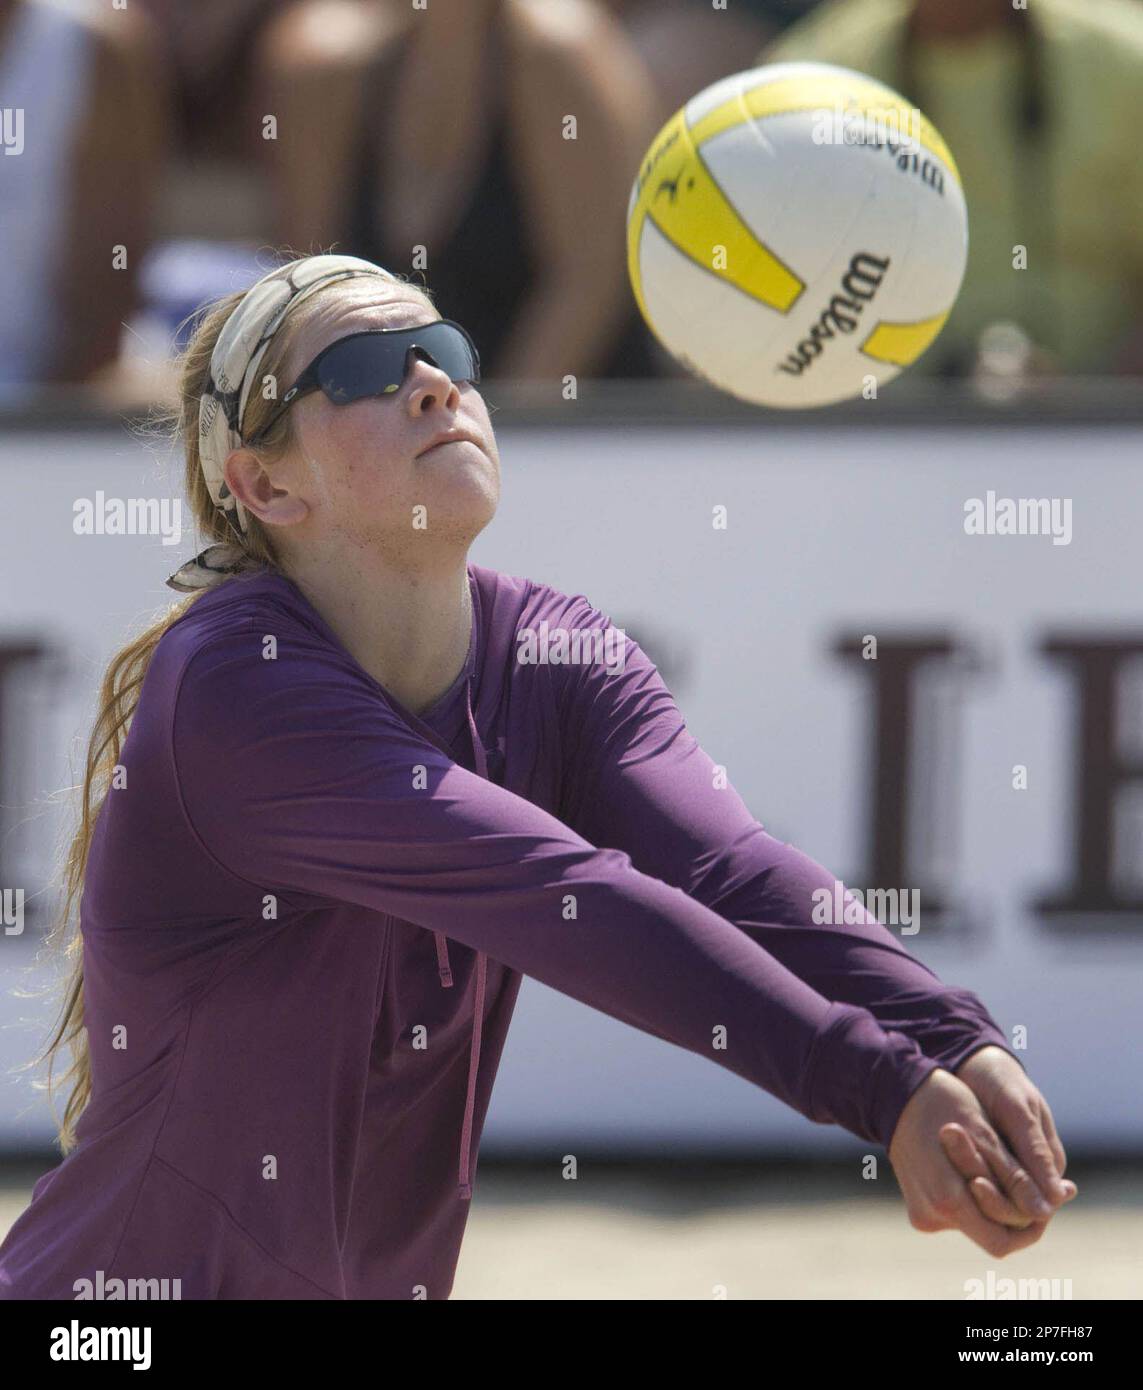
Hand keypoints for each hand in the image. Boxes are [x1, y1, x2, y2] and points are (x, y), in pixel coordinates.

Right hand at [888, 1067, 1054, 1256]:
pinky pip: (958, 1212)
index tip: (1046, 1198)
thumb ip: (1015, 1179)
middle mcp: (932, 1215)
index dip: (1030, 1224)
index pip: (1002, 1241)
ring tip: (1005, 1164)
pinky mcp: (919, 1205)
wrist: (895, 1091)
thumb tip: (1048, 1210)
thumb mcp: (985, 1135)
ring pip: (975, 1221)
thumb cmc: (943, 1104)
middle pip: (990, 1233)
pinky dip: (975, 1194)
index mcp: (947, 1201)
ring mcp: (923, 1212)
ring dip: (996, 1198)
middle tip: (1033, 1179)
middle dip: (1015, 1209)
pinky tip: (981, 1166)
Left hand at [946, 1045, 1076, 1225]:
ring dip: (973, 1190)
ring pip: (995, 1198)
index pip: (1039, 1204)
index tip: (977, 1185)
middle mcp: (1033, 1170)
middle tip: (965, 1180)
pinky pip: (977, 1182)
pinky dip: (962, 1178)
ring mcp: (1009, 1167)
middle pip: (1016, 1207)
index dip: (1010, 1204)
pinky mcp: (985, 1162)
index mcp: (1049, 1161)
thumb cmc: (1000, 1081)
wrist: (974, 1060)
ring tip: (952, 1172)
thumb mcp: (1016, 1112)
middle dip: (989, 1197)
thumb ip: (1035, 1152)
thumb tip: (1057, 1199)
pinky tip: (944, 1173)